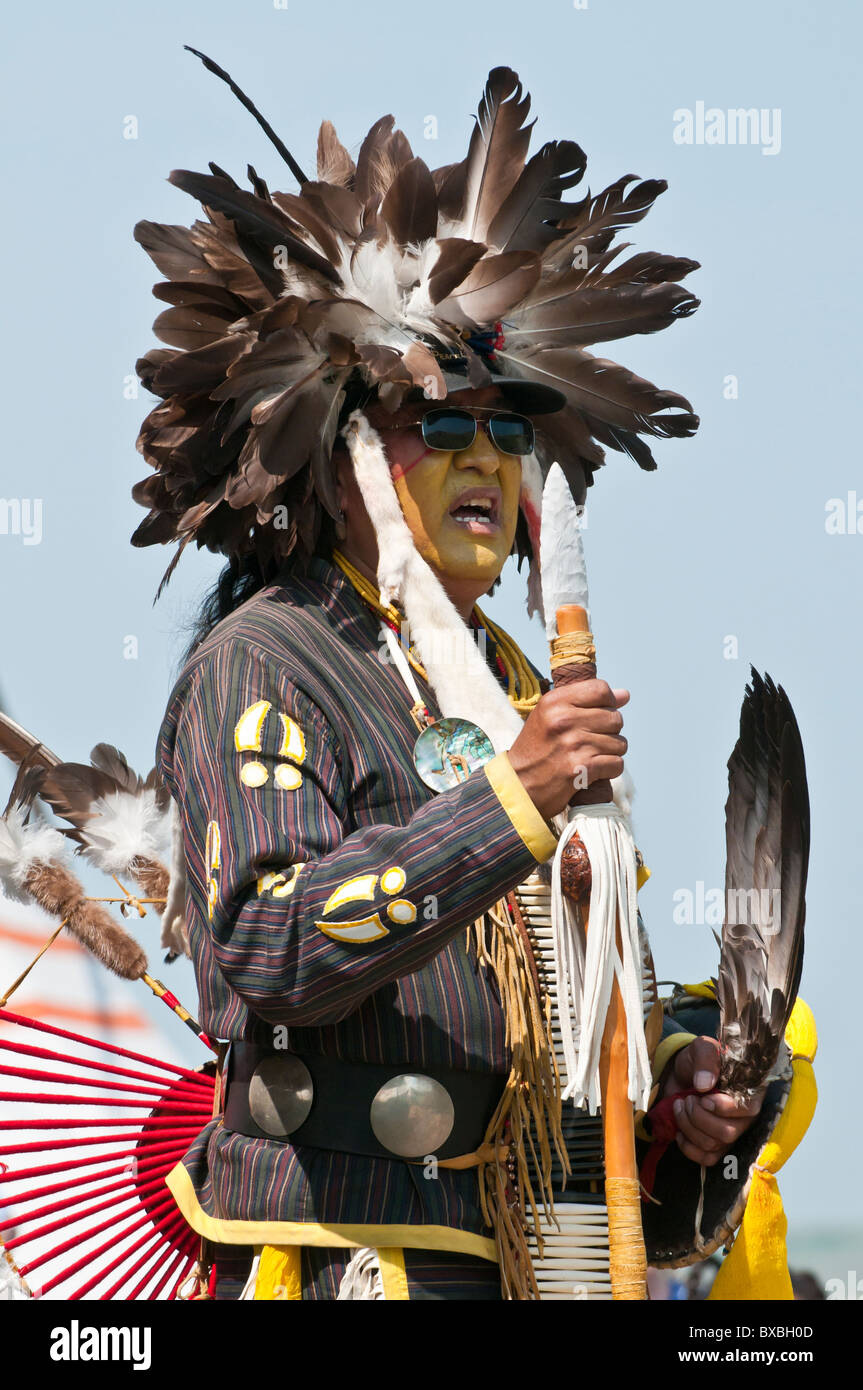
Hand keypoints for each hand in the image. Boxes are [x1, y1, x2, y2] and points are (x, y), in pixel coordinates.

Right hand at [508, 680, 629, 819]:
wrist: (519, 786)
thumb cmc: (536, 750)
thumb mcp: (550, 717)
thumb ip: (585, 703)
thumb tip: (624, 695)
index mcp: (554, 702)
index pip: (601, 689)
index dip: (608, 702)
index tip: (599, 714)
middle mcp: (564, 719)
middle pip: (615, 718)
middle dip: (609, 732)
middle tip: (590, 742)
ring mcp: (574, 744)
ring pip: (620, 743)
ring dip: (610, 752)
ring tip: (589, 756)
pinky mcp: (583, 768)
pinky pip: (617, 763)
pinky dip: (609, 770)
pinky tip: (593, 771)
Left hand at [660, 1035, 763, 1166]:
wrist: (682, 1074)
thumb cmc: (698, 1061)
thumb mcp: (701, 1048)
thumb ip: (705, 1060)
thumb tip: (704, 1085)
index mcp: (749, 1091)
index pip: (748, 1109)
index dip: (724, 1108)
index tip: (703, 1098)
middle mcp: (744, 1117)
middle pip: (728, 1133)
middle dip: (699, 1117)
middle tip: (686, 1099)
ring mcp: (731, 1133)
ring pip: (713, 1145)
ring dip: (689, 1127)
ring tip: (679, 1106)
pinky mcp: (716, 1146)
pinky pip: (706, 1159)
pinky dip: (688, 1148)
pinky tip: (679, 1131)